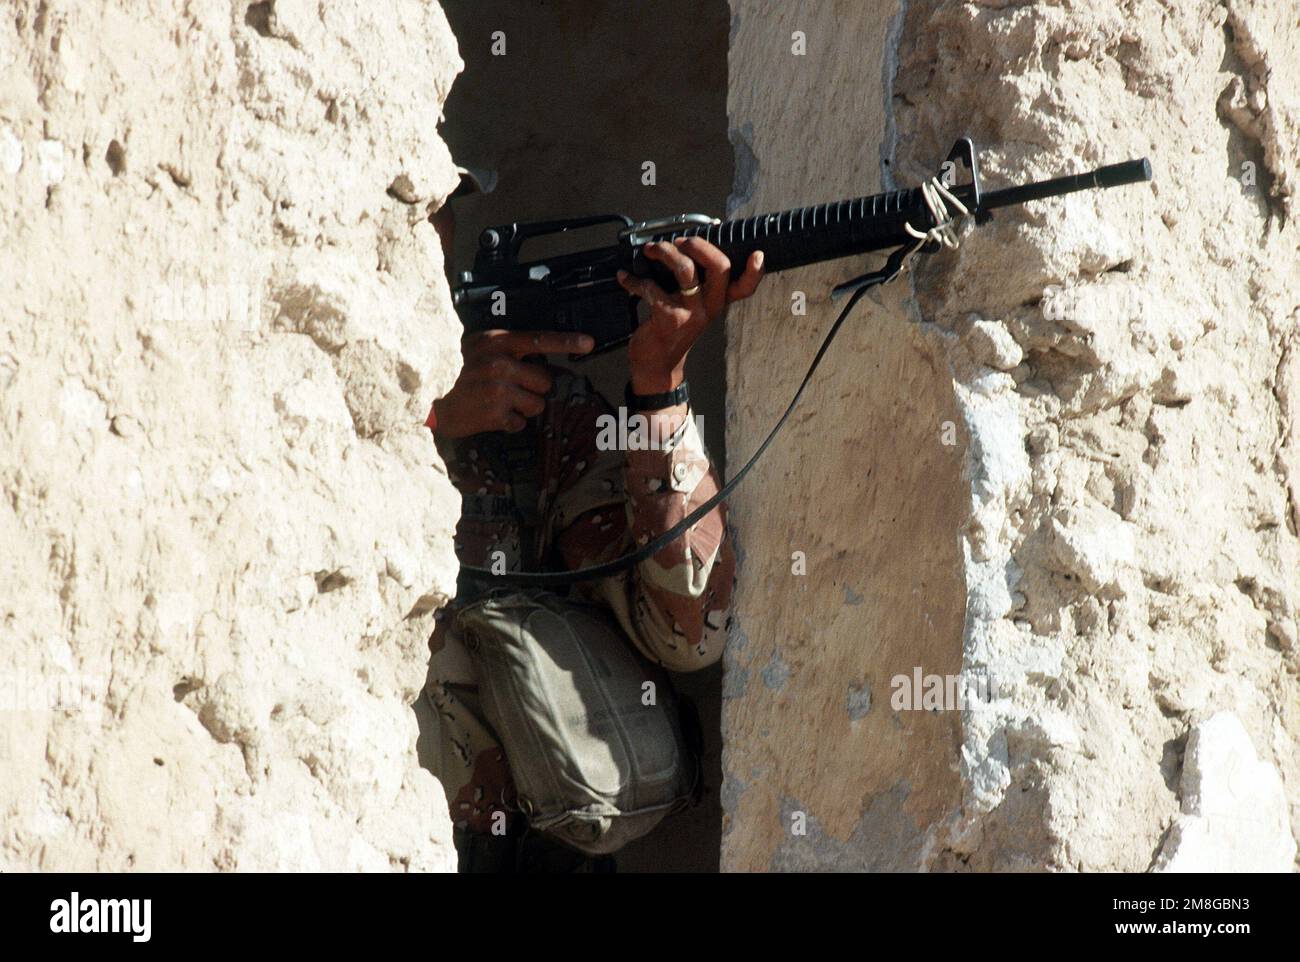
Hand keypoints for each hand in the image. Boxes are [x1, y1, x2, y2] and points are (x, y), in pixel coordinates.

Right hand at [431, 330, 593, 436]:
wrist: (436, 403)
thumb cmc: (464, 375)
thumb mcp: (482, 349)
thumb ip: (511, 348)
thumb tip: (544, 354)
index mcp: (497, 342)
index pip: (538, 338)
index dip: (566, 341)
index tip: (588, 342)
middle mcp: (498, 363)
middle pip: (545, 380)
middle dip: (533, 388)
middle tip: (510, 388)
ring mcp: (497, 389)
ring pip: (538, 404)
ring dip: (524, 407)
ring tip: (502, 402)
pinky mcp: (495, 413)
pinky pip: (522, 422)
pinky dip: (511, 422)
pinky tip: (494, 415)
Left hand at [617, 237, 763, 393]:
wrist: (656, 365)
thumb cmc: (672, 330)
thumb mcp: (691, 309)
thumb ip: (694, 284)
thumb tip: (683, 248)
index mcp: (717, 302)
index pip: (745, 287)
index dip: (755, 271)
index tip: (756, 254)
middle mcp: (710, 307)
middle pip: (720, 268)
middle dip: (699, 245)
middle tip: (679, 241)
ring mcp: (691, 313)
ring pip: (685, 270)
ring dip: (665, 252)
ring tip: (651, 249)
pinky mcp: (669, 318)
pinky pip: (652, 288)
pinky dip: (634, 280)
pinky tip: (625, 277)